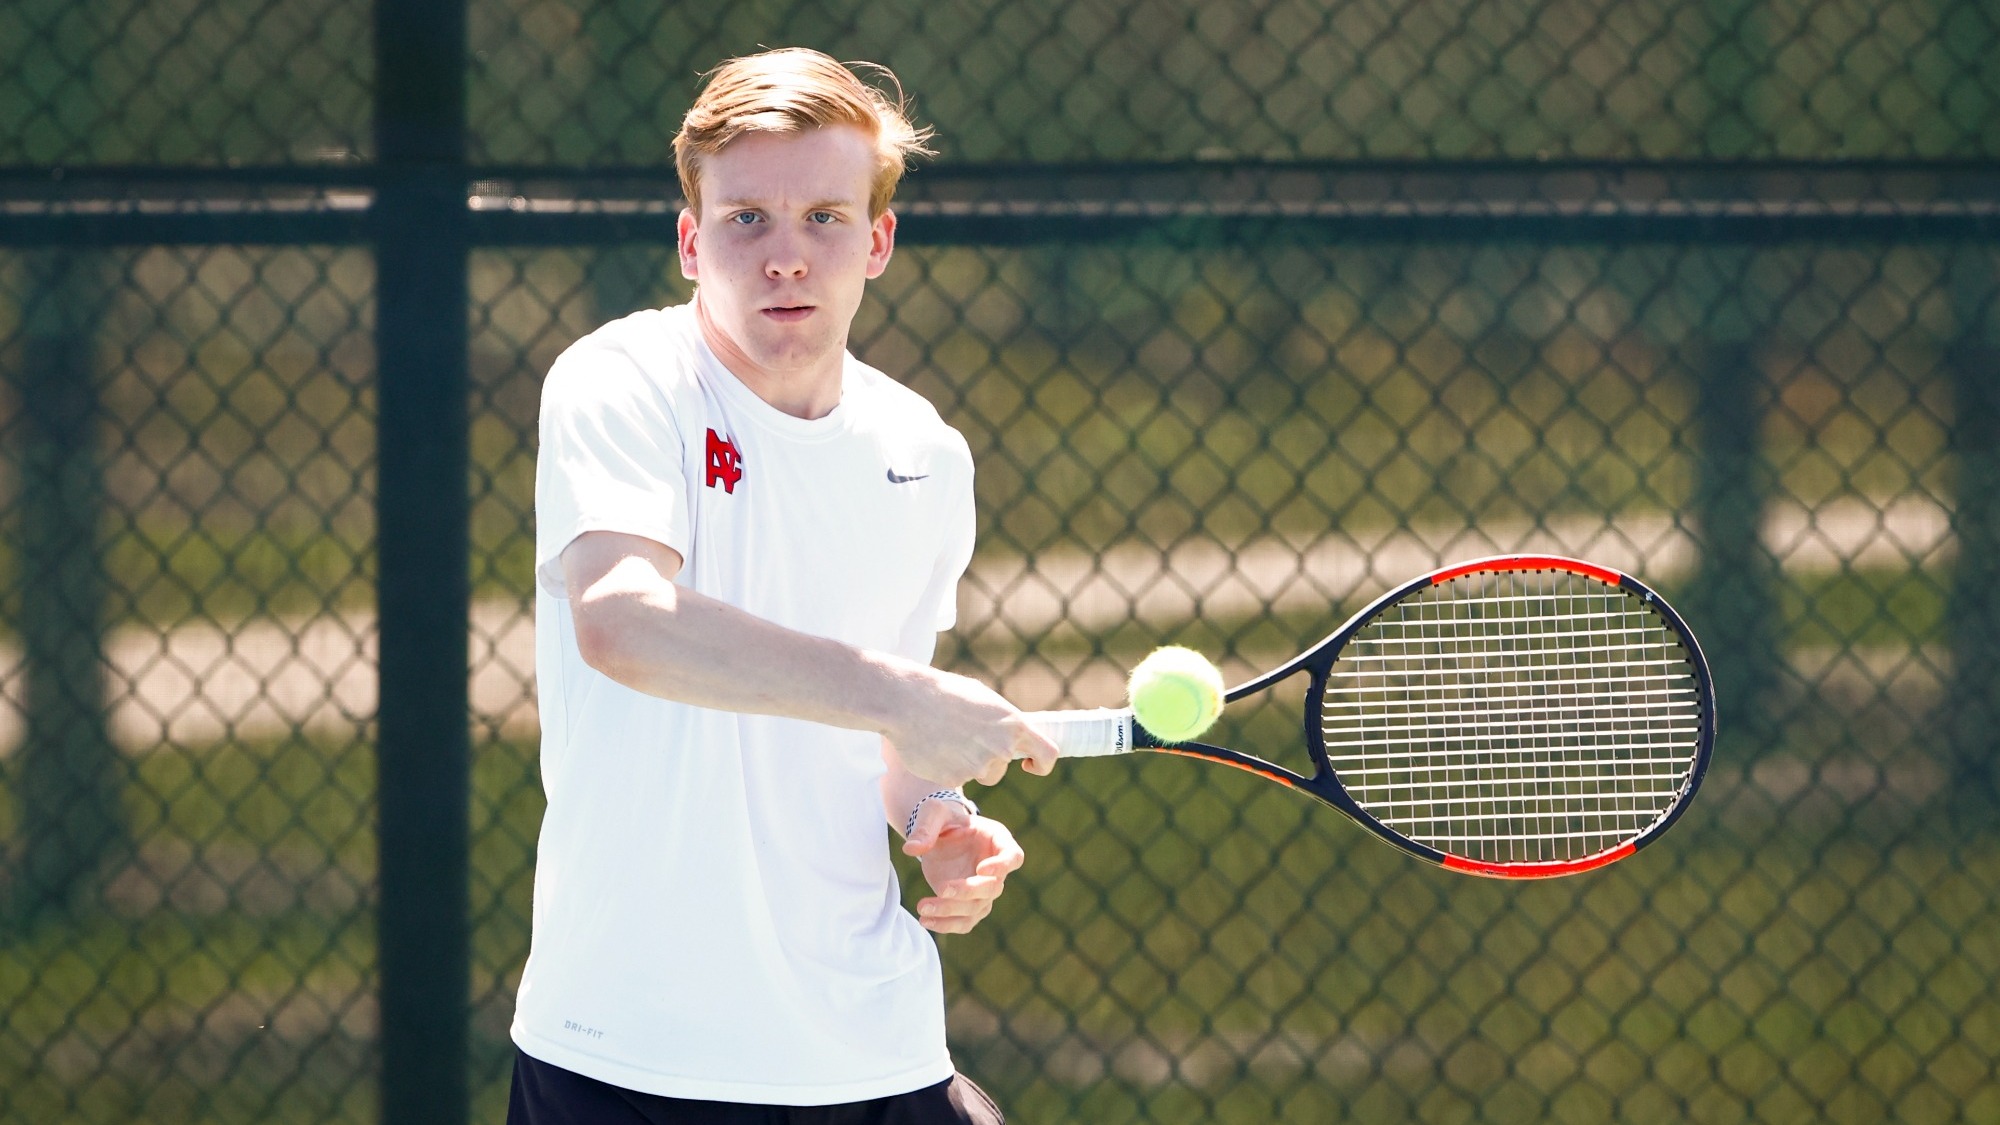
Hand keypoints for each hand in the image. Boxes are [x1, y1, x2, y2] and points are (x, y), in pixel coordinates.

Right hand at [885, 666, 1057, 786]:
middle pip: (1003, 768)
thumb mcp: (984, 699)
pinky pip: (956, 778)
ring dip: (967, 764)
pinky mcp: (955, 779)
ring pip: (980, 775)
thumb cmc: (945, 693)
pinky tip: (934, 747)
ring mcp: (978, 766)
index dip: (1042, 764)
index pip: (1048, 754)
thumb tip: (1014, 735)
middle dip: (989, 760)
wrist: (906, 702)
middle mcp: (1001, 748)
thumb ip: (1004, 722)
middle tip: (964, 739)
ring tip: (946, 738)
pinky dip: (947, 768)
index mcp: (1014, 724)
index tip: (1029, 765)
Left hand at [903, 803, 1023, 934]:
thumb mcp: (933, 813)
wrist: (938, 834)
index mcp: (996, 839)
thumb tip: (911, 849)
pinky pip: (965, 921)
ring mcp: (983, 888)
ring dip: (951, 912)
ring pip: (978, 908)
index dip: (1002, 866)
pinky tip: (925, 921)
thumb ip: (925, 828)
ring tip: (922, 908)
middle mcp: (995, 867)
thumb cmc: (942, 818)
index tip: (981, 869)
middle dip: (968, 891)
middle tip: (942, 889)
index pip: (1013, 856)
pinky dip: (946, 925)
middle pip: (993, 887)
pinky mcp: (968, 903)